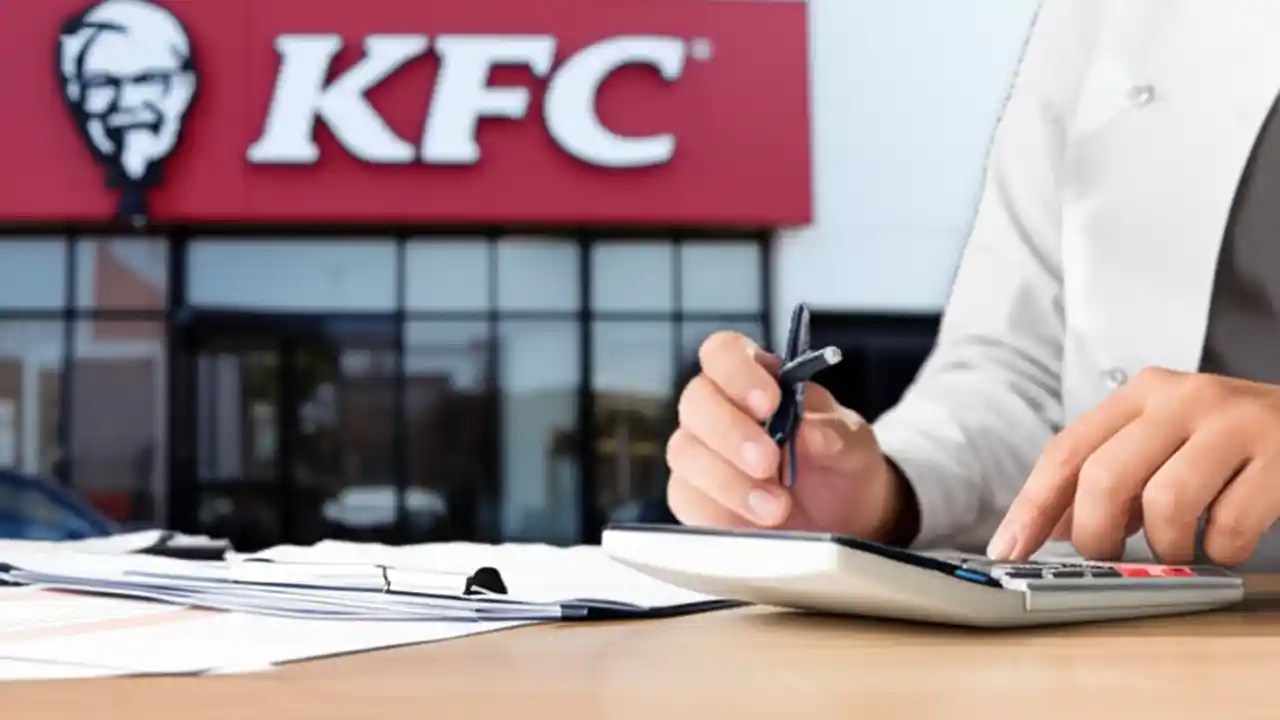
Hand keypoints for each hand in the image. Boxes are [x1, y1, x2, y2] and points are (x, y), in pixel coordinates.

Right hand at [665, 331, 915, 541]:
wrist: (842, 518)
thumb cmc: (840, 463)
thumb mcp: (855, 444)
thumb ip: (837, 432)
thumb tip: (811, 432)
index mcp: (755, 379)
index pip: (723, 353)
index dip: (737, 371)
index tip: (769, 401)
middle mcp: (719, 410)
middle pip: (696, 401)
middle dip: (731, 431)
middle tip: (769, 461)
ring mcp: (701, 454)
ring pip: (686, 452)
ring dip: (729, 480)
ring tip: (777, 507)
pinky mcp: (695, 498)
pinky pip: (688, 498)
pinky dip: (721, 511)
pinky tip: (756, 524)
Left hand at [989, 367, 1279, 565]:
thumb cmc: (1232, 444)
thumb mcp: (1164, 445)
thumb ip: (1109, 478)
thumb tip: (1045, 528)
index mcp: (1141, 394)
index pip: (1066, 451)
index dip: (1030, 507)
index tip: (1006, 550)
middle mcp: (1181, 398)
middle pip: (1103, 477)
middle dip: (1094, 534)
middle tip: (1108, 558)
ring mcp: (1233, 423)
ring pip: (1165, 502)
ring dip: (1165, 546)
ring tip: (1181, 548)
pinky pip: (1230, 524)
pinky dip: (1221, 549)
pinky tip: (1227, 539)